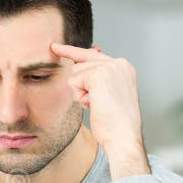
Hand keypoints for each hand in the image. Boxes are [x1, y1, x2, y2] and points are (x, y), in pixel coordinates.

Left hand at [50, 42, 150, 178]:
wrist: (123, 136)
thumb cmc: (116, 123)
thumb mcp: (109, 96)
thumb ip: (98, 80)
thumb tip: (83, 71)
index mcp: (124, 68)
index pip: (95, 55)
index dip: (75, 52)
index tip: (58, 46)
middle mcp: (119, 64)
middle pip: (82, 61)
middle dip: (74, 71)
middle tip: (67, 64)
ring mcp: (110, 67)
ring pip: (76, 73)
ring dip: (81, 93)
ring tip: (98, 105)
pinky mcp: (99, 75)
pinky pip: (74, 82)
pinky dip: (80, 96)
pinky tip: (95, 104)